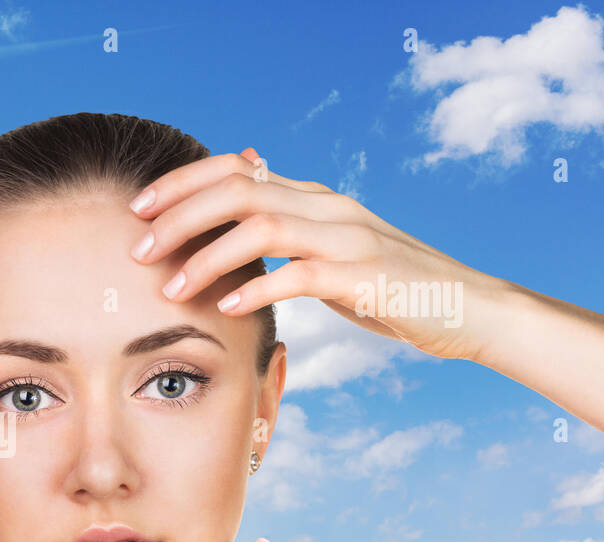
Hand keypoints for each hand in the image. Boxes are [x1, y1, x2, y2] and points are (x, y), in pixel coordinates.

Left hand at [127, 146, 508, 363]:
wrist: (466, 307)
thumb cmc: (387, 286)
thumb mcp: (330, 247)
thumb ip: (287, 224)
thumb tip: (240, 198)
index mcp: (313, 197)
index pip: (235, 170)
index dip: (182, 184)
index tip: (137, 209)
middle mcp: (327, 207)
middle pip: (238, 190)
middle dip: (179, 216)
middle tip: (137, 249)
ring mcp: (347, 238)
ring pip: (262, 227)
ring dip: (208, 256)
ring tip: (170, 288)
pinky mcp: (363, 276)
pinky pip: (299, 275)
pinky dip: (256, 288)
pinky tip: (225, 309)